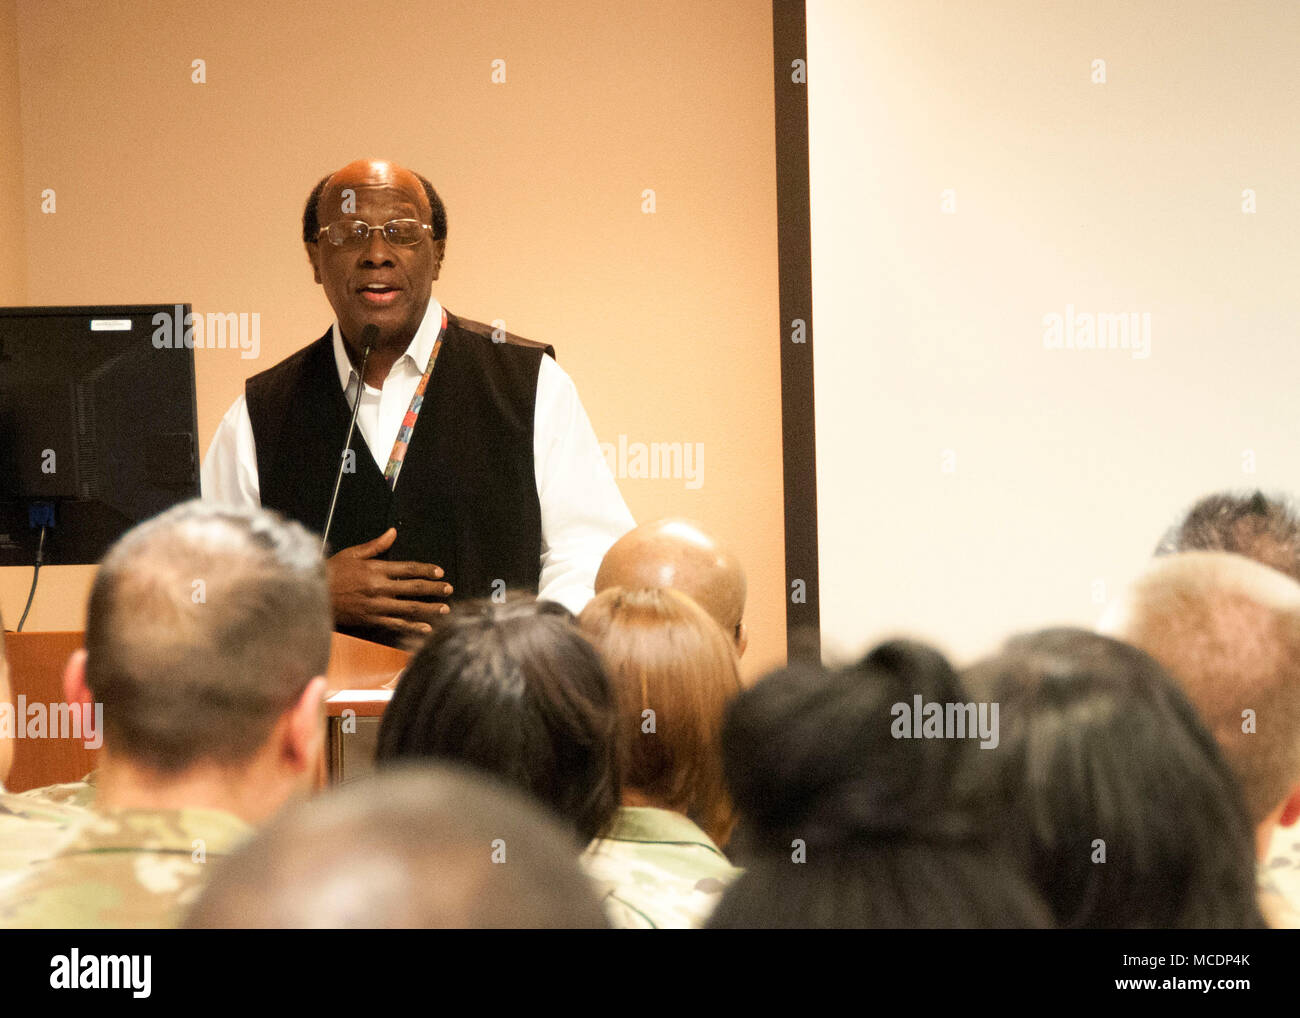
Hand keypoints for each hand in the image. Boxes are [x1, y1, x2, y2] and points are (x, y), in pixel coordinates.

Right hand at [326, 527, 452, 635]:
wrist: (313, 596)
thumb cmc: (332, 572)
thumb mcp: (352, 553)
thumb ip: (376, 545)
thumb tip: (392, 532)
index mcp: (376, 570)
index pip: (408, 569)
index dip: (426, 570)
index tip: (440, 572)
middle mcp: (380, 588)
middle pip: (414, 589)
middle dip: (434, 589)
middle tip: (448, 589)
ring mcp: (377, 606)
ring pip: (409, 608)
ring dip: (429, 609)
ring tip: (445, 608)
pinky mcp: (372, 620)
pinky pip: (396, 625)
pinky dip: (413, 627)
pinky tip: (426, 628)